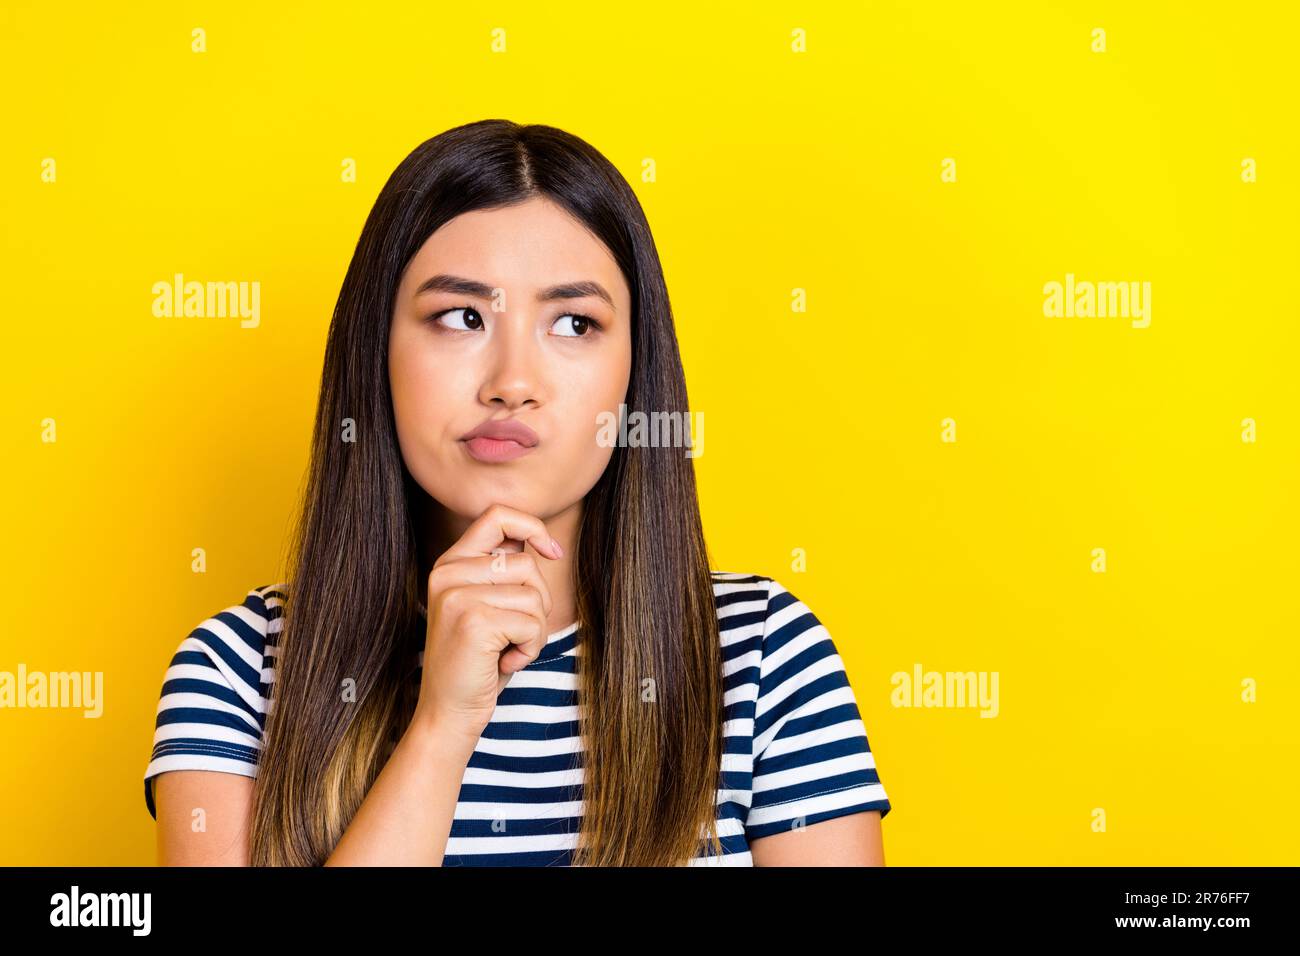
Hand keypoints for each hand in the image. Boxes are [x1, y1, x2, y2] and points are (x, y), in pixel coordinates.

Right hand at [412, 504, 563, 741]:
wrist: (447, 712)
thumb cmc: (478, 661)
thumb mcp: (487, 607)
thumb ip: (502, 573)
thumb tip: (540, 542)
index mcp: (450, 563)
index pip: (498, 515)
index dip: (533, 527)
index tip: (552, 553)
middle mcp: (448, 572)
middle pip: (527, 564)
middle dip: (537, 603)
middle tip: (515, 633)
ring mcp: (457, 595)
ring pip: (533, 596)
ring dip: (534, 630)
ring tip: (508, 649)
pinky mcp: (473, 621)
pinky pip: (532, 624)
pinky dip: (530, 648)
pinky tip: (504, 662)